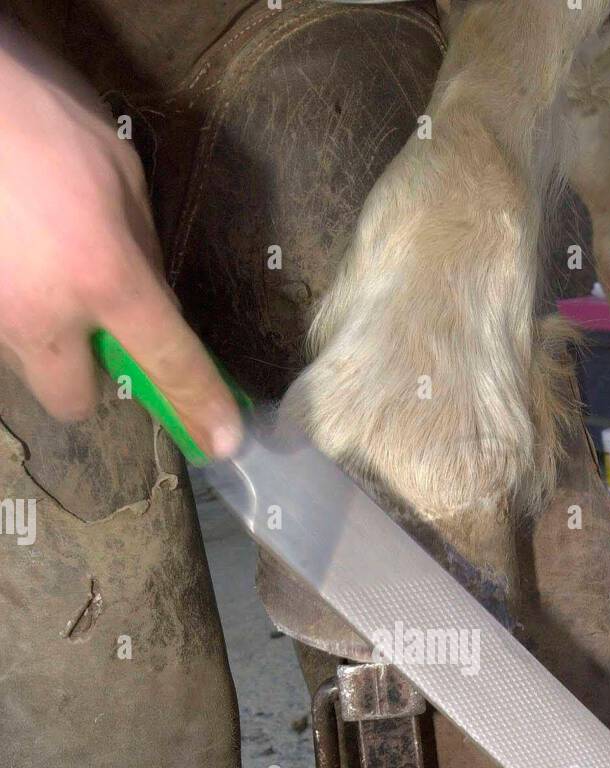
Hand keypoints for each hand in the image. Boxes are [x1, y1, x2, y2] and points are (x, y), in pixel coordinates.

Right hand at [0, 27, 240, 454]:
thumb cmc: (41, 115)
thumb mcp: (119, 172)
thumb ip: (142, 246)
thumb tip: (154, 294)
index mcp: (106, 278)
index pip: (168, 362)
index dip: (198, 406)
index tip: (222, 443)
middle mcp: (46, 316)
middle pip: (75, 401)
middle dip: (88, 377)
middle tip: (92, 329)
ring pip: (29, 365)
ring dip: (45, 338)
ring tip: (41, 268)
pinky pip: (1, 330)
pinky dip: (13, 305)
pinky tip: (15, 256)